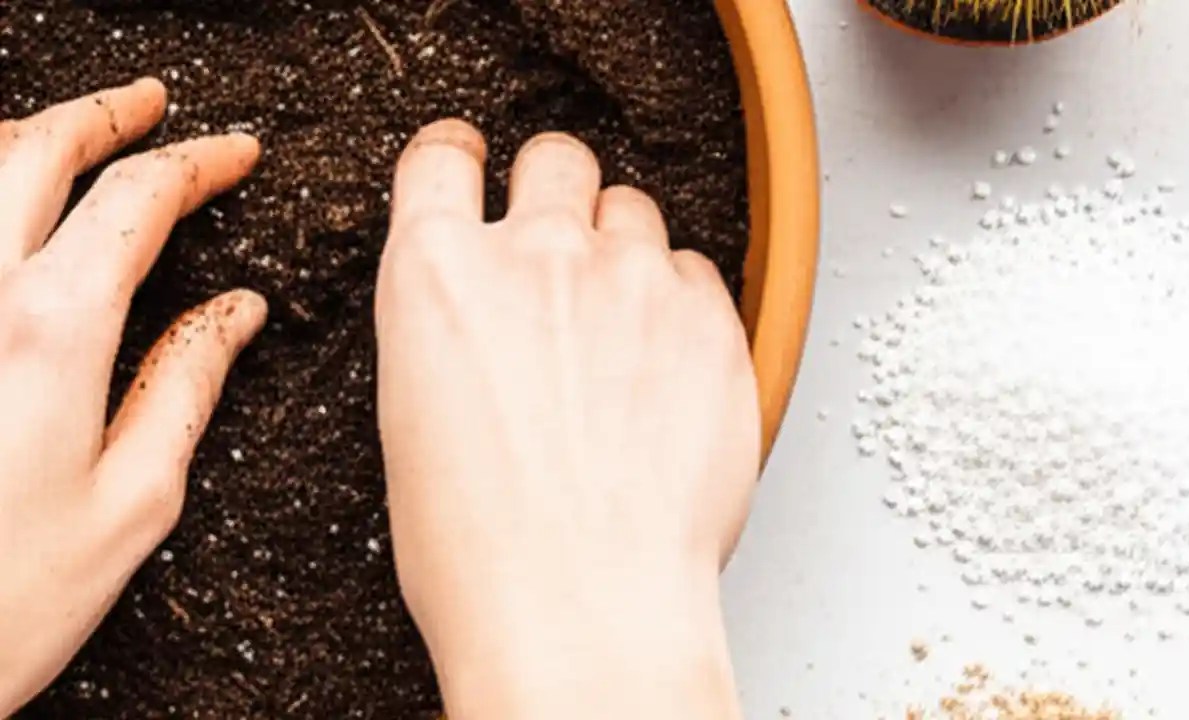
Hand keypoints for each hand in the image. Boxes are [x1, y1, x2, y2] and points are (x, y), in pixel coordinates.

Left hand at [0, 80, 265, 714]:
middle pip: (34, 151)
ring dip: (26, 136)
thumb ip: (187, 385)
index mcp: (50, 332)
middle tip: (150, 104)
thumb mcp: (133, 502)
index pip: (136, 201)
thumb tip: (236, 313)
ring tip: (72, 136)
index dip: (196, 163)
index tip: (235, 153)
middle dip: (104, 113)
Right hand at [377, 120, 758, 718]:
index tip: (475, 170)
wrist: (581, 608)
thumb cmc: (483, 550)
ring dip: (624, 254)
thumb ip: (453, 327)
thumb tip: (482, 309)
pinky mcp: (708, 316)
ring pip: (633, 210)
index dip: (461, 162)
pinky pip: (696, 273)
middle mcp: (535, 255)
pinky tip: (665, 372)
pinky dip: (682, 306)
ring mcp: (630, 278)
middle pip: (555, 159)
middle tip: (562, 257)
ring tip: (620, 336)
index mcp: (437, 276)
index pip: (443, 160)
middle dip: (556, 195)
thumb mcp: (416, 418)